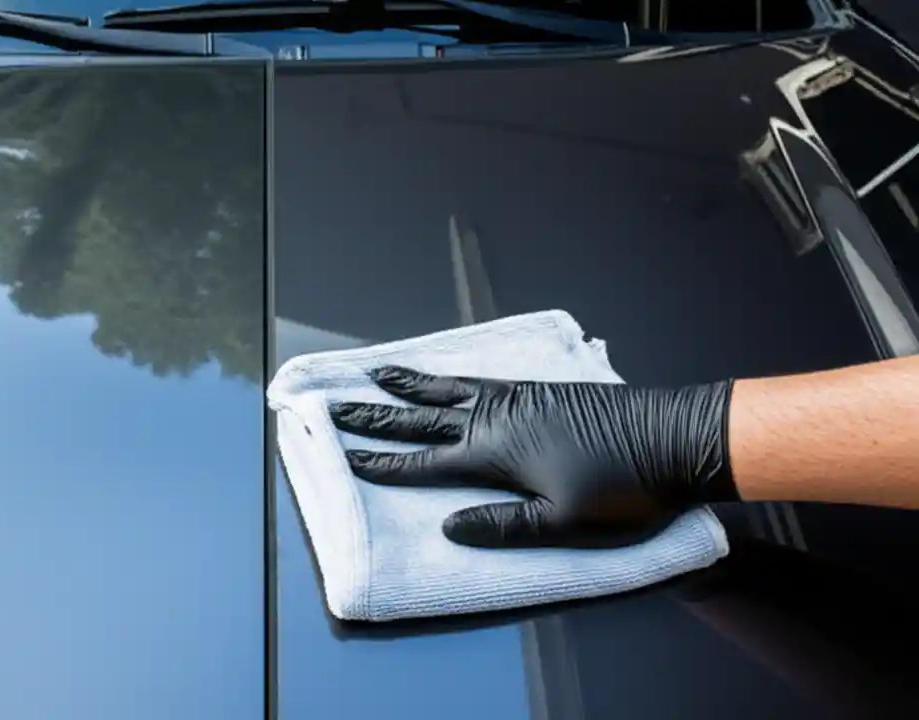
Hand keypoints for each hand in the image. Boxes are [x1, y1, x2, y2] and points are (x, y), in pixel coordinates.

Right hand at [330, 365, 736, 548]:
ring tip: (377, 373)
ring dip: (408, 385)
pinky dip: (448, 378)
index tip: (346, 456)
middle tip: (337, 408)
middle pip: (424, 419)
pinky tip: (442, 379)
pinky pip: (477, 380)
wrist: (674, 438)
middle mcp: (497, 419)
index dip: (384, 463)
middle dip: (378, 416)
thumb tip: (448, 527)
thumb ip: (502, 525)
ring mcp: (516, 399)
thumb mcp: (563, 522)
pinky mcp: (536, 390)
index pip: (426, 463)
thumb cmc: (624, 488)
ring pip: (447, 391)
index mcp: (496, 454)